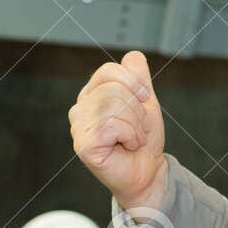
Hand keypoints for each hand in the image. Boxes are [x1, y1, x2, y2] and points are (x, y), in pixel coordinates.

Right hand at [69, 50, 168, 210]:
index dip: (134, 83)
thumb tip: (133, 56)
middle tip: (137, 129)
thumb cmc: (143, 140)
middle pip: (114, 89)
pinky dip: (130, 136)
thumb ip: (138, 79)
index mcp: (92, 95)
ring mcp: (78, 127)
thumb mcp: (145, 103)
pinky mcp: (83, 144)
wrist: (148, 171)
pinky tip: (126, 147)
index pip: (109, 71)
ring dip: (135, 125)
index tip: (145, 99)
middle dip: (137, 110)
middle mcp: (81, 108)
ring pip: (114, 106)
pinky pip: (112, 126)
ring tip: (132, 139)